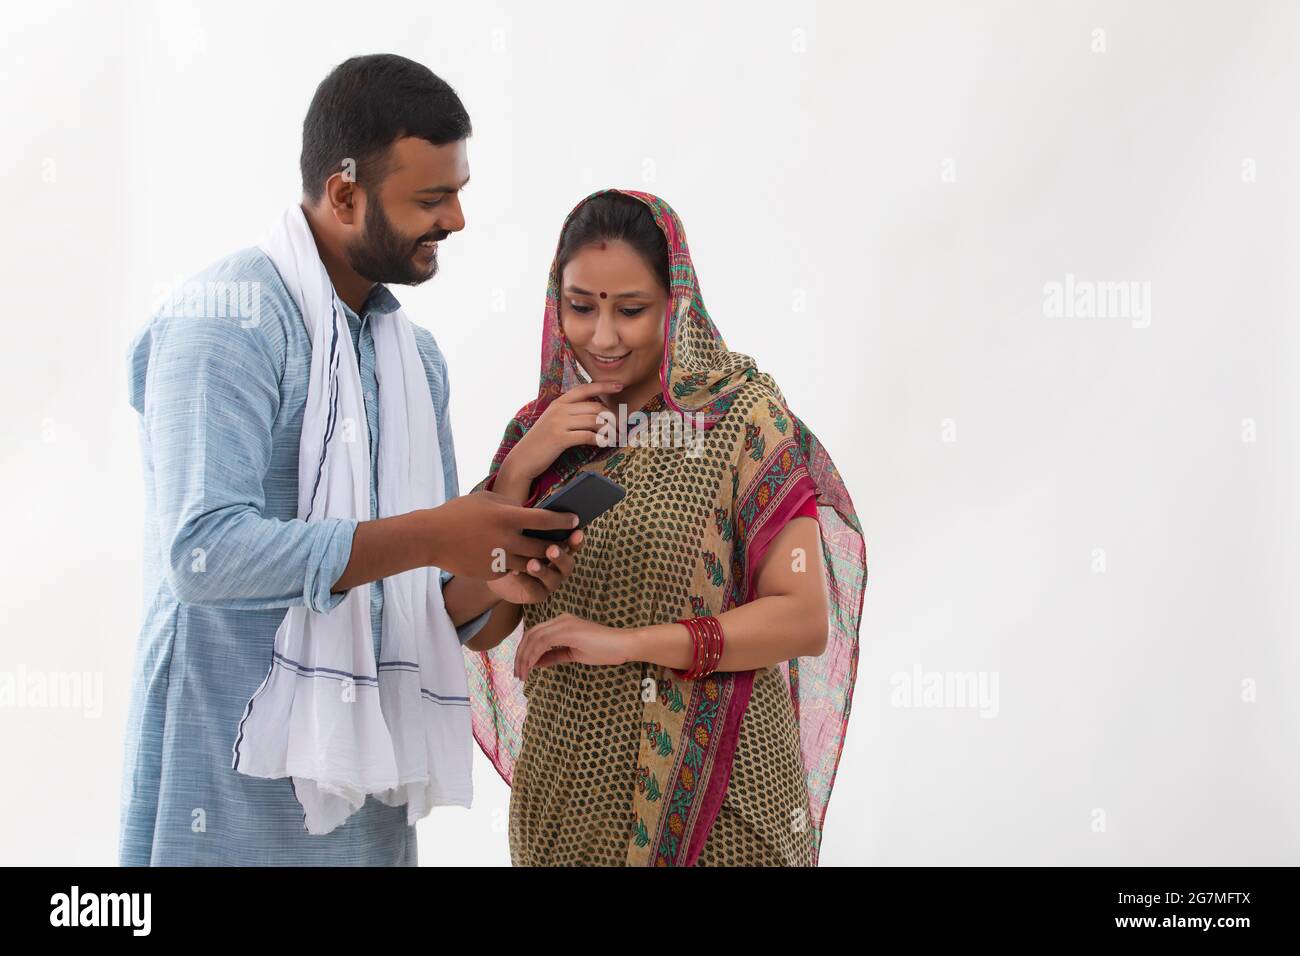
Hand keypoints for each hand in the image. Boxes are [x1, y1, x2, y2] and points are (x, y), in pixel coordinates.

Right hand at [426, 489, 580, 577]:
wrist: (431, 538)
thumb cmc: (458, 513)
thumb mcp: (485, 500)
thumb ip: (510, 504)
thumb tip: (530, 510)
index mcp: (507, 517)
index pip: (545, 520)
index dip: (563, 520)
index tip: (575, 520)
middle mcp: (507, 539)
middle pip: (543, 546)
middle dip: (558, 545)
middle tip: (567, 542)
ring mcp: (500, 558)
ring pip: (531, 563)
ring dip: (542, 560)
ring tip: (550, 555)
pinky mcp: (492, 573)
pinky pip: (513, 570)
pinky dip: (519, 566)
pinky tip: (524, 562)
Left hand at [484, 531, 584, 604]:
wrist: (496, 567)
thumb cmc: (511, 542)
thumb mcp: (520, 529)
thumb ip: (530, 522)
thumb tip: (533, 507)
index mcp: (560, 546)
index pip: (574, 542)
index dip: (576, 539)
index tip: (576, 531)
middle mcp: (559, 565)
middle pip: (568, 562)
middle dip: (560, 556)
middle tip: (551, 548)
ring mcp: (550, 581)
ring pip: (554, 578)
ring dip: (544, 570)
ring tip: (532, 563)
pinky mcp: (537, 594)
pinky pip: (535, 590)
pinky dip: (526, 581)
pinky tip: (515, 572)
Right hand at [495, 381, 624, 499]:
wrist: (523, 458)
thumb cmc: (541, 441)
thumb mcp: (553, 420)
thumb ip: (570, 413)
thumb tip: (596, 413)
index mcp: (558, 402)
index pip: (585, 388)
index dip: (603, 386)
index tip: (619, 386)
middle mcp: (559, 409)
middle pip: (595, 407)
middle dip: (611, 417)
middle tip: (619, 428)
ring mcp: (558, 423)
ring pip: (594, 421)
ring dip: (608, 430)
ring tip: (614, 437)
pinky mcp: (560, 438)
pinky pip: (588, 436)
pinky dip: (600, 440)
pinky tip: (605, 444)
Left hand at [513, 612, 635, 680]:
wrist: (623, 645)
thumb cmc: (604, 649)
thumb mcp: (573, 654)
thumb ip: (554, 655)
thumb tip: (536, 663)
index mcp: (561, 623)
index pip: (535, 635)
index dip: (524, 652)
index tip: (521, 669)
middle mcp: (560, 619)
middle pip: (530, 635)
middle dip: (520, 655)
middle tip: (518, 674)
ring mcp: (564, 623)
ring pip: (533, 638)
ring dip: (524, 658)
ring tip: (522, 674)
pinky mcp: (568, 630)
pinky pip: (543, 641)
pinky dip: (533, 655)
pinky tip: (532, 667)